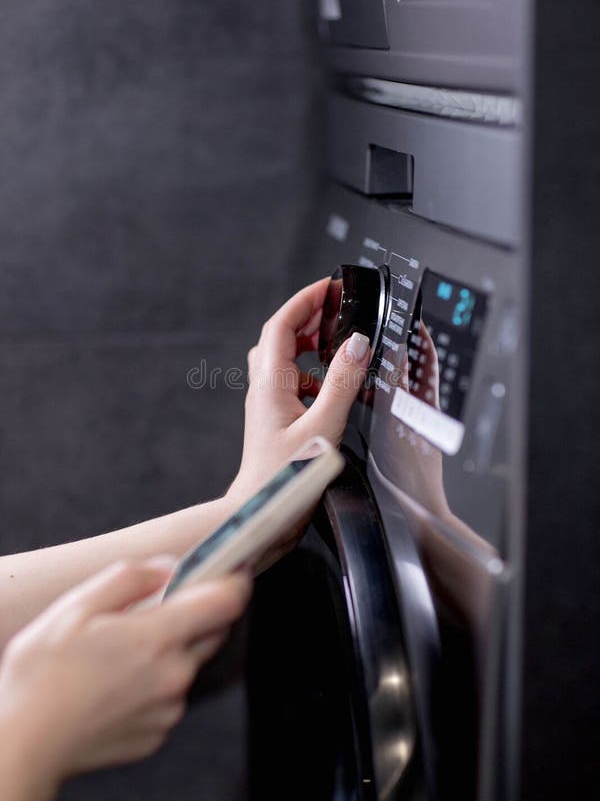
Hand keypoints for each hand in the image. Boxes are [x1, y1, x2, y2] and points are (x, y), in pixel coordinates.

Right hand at [0, 559, 250, 800]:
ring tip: (121, 651)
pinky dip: (155, 682)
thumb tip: (169, 568)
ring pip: (189, 663)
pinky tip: (116, 682)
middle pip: (215, 630)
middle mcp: (174, 676)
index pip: (227, 602)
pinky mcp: (158, 733)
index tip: (231, 568)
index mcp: (158, 638)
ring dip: (171, 650)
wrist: (22, 745)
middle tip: (158, 607)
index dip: (235, 579)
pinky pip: (170, 695)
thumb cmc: (42, 673)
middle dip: (197, 612)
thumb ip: (131, 576)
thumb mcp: (77, 605)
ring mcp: (169, 709)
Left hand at [225, 278, 369, 565]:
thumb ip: (341, 384)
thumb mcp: (322, 428)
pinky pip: (295, 383)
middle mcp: (266, 389)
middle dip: (310, 317)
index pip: (282, 325)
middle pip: (282, 337)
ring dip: (311, 344)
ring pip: (287, 359)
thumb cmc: (282, 480)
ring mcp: (269, 404)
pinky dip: (316, 375)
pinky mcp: (277, 420)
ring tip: (340, 342)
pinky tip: (336, 388)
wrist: (260, 514)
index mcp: (271, 384)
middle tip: (339, 308)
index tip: (329, 286)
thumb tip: (357, 344)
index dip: (304, 300)